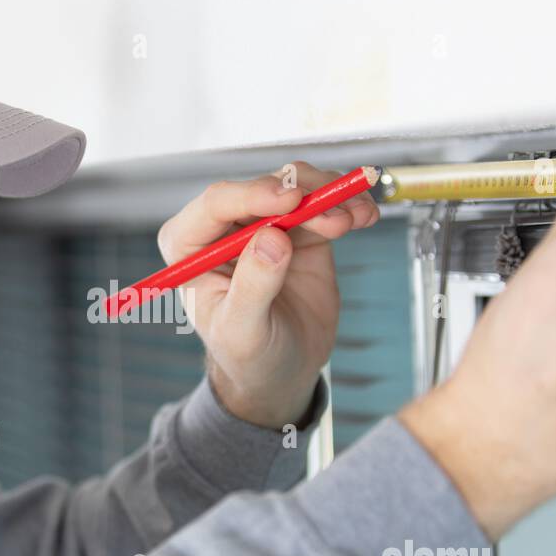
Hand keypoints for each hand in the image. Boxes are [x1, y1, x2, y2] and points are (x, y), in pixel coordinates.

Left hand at [157, 161, 379, 428]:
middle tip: (338, 218)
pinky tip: (365, 215)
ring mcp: (264, 224)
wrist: (282, 371)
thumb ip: (253, 287)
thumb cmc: (248, 356)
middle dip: (304, 194)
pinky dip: (347, 202)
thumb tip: (271, 238)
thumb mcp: (243, 332)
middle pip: (262, 187)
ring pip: (296, 185)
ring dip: (330, 194)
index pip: (216, 204)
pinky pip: (323, 201)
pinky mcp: (299, 229)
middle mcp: (224, 227)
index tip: (291, 201)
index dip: (254, 195)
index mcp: (190, 248)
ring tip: (356, 218)